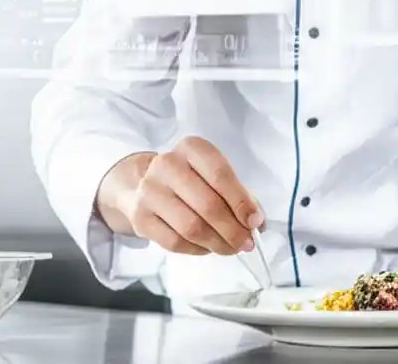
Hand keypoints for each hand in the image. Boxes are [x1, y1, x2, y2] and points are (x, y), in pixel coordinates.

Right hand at [95, 136, 262, 255]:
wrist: (142, 184)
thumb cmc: (191, 180)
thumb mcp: (215, 176)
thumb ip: (239, 196)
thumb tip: (257, 224)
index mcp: (192, 148)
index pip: (220, 174)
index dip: (240, 201)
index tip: (255, 222)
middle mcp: (167, 164)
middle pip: (207, 204)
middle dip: (232, 229)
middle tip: (246, 243)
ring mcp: (149, 191)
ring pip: (191, 227)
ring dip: (217, 243)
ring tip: (231, 249)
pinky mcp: (140, 218)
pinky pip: (175, 242)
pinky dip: (197, 250)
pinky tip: (208, 248)